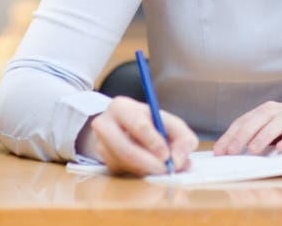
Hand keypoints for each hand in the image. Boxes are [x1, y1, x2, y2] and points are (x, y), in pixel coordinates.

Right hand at [78, 96, 198, 175]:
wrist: (125, 128)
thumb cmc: (151, 123)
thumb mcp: (169, 123)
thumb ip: (182, 137)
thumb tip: (180, 160)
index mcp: (121, 107)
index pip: (138, 125)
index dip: (154, 141)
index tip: (167, 155)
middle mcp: (105, 125)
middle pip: (126, 149)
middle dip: (150, 162)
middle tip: (166, 169)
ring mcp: (100, 146)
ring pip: (125, 164)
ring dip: (147, 170)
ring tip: (163, 169)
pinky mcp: (103, 163)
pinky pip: (123, 172)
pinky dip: (140, 173)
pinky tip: (150, 168)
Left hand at [213, 98, 281, 155]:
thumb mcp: (278, 126)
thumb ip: (260, 132)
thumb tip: (233, 148)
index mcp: (271, 111)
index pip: (247, 120)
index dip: (231, 134)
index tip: (219, 150)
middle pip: (260, 118)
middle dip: (242, 134)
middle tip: (229, 152)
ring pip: (279, 123)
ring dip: (264, 135)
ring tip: (251, 150)